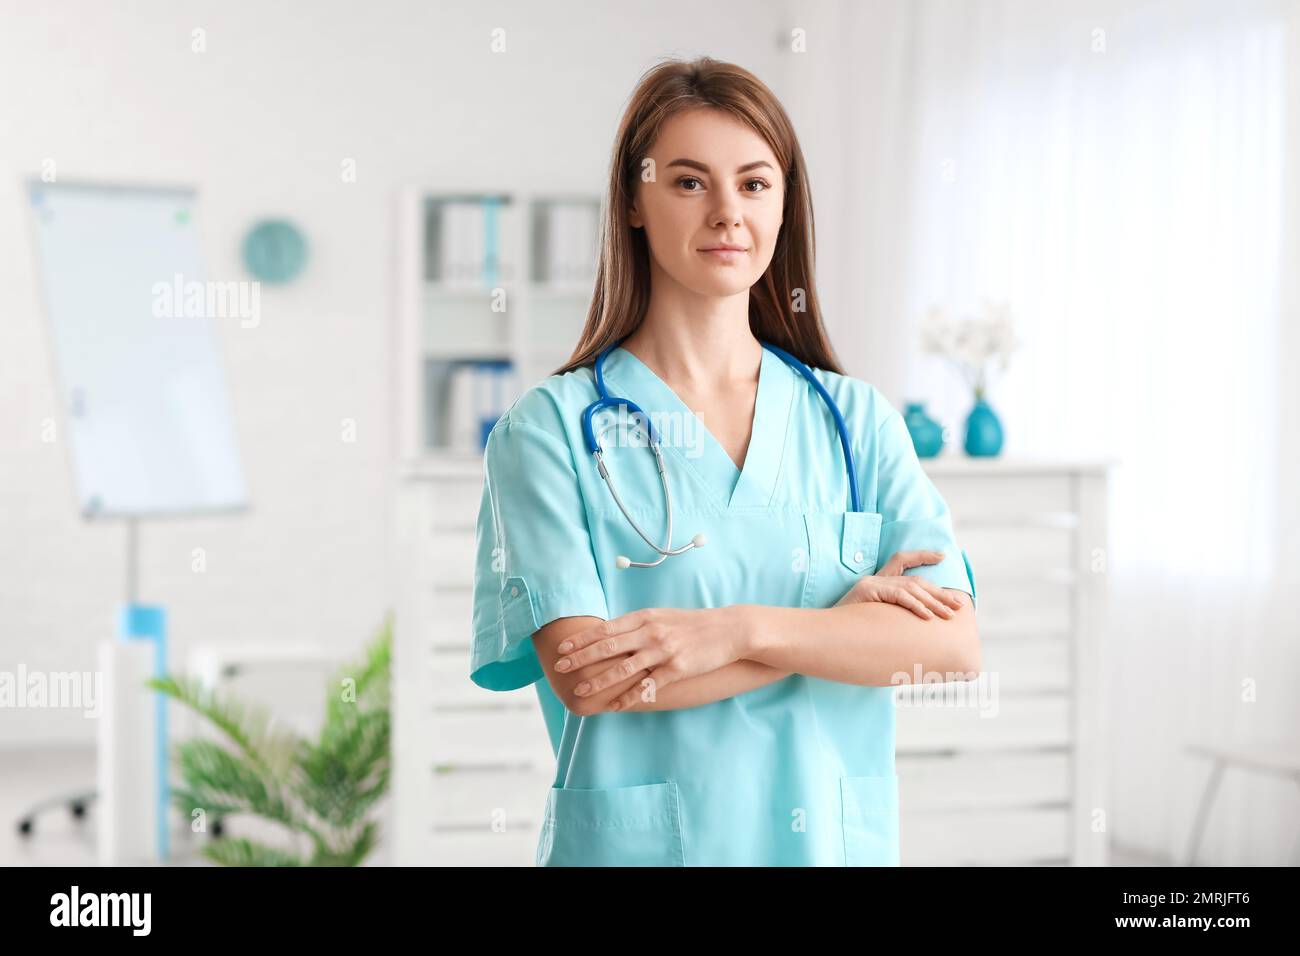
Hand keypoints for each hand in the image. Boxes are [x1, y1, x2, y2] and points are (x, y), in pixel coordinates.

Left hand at [554, 606, 744, 712]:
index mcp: (645, 617)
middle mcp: (651, 632)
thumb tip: (610, 633)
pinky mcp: (677, 669)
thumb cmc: (692, 623)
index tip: (563, 648)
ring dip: (599, 681)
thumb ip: (637, 624)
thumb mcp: (662, 616)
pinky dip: (629, 697)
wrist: (728, 629)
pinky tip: (614, 706)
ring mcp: (663, 651)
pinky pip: (647, 686)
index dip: (582, 639)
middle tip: (560, 668)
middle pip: (608, 646)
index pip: (606, 628)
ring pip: (623, 668)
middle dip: (581, 658)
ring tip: (581, 691)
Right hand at [834, 549, 966, 619]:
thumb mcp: (872, 619)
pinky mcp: (868, 590)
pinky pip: (899, 596)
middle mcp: (875, 579)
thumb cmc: (848, 629)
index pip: (900, 560)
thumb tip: (916, 623)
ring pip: (911, 588)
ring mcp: (871, 583)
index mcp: (877, 582)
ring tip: (948, 615)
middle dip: (939, 593)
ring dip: (933, 603)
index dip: (921, 556)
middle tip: (958, 605)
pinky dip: (916, 606)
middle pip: (915, 580)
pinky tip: (927, 616)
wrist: (823, 631)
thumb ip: (890, 614)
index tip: (942, 556)